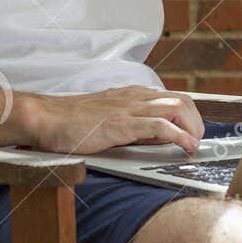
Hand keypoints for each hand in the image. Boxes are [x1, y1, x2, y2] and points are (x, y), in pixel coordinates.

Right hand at [17, 85, 203, 156]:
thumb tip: (156, 139)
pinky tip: (186, 147)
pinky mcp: (121, 124)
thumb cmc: (69, 123)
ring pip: (177, 107)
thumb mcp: (107, 120)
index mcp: (131, 95)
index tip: (195, 134)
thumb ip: (131, 125)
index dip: (190, 116)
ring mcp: (128, 109)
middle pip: (183, 100)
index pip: (173, 97)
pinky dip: (179, 136)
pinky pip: (159, 125)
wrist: (44, 118)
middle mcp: (134, 97)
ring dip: (193, 128)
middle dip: (197, 122)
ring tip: (194, 146)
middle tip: (197, 142)